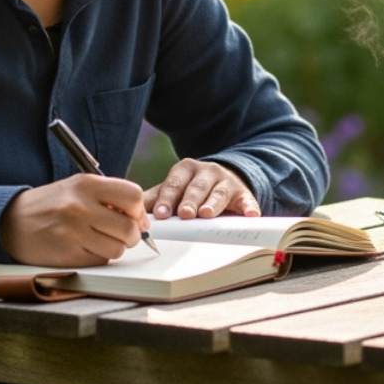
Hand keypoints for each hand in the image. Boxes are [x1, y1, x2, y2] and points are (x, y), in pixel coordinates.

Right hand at [0, 174, 145, 266]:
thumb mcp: (77, 188)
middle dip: (131, 235)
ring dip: (114, 249)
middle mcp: (81, 206)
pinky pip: (100, 261)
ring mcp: (74, 231)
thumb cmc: (51, 204)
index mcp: (87, 184)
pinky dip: (98, 258)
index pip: (133, 196)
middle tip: (121, 234)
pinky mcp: (68, 254)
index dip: (138, 211)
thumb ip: (109, 197)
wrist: (12, 222)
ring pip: (117, 249)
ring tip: (100, 240)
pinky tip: (85, 248)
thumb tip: (141, 219)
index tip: (134, 217)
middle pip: (129, 228)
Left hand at [144, 158, 259, 219]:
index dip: (167, 199)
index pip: (173, 184)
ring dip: (212, 203)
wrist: (223, 178)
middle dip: (189, 201)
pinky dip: (248, 206)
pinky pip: (246, 199)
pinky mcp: (243, 192)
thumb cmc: (192, 188)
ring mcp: (225, 181)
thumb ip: (156, 198)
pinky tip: (250, 214)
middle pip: (196, 187)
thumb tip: (132, 212)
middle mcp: (205, 172)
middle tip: (185, 214)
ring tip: (206, 214)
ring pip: (218, 192)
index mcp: (184, 169)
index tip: (161, 214)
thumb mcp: (174, 188)